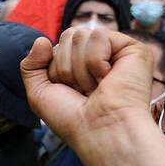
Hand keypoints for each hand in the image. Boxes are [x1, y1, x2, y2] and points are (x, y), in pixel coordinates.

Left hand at [20, 28, 155, 155]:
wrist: (98, 130)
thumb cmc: (72, 118)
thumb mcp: (39, 92)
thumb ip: (31, 65)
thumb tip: (41, 40)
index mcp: (81, 64)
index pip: (57, 45)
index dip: (54, 69)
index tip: (70, 92)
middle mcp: (100, 55)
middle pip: (68, 35)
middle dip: (65, 67)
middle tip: (83, 90)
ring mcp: (117, 51)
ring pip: (81, 35)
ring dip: (80, 68)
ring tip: (96, 87)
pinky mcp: (133, 49)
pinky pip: (98, 35)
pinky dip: (95, 61)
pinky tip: (108, 78)